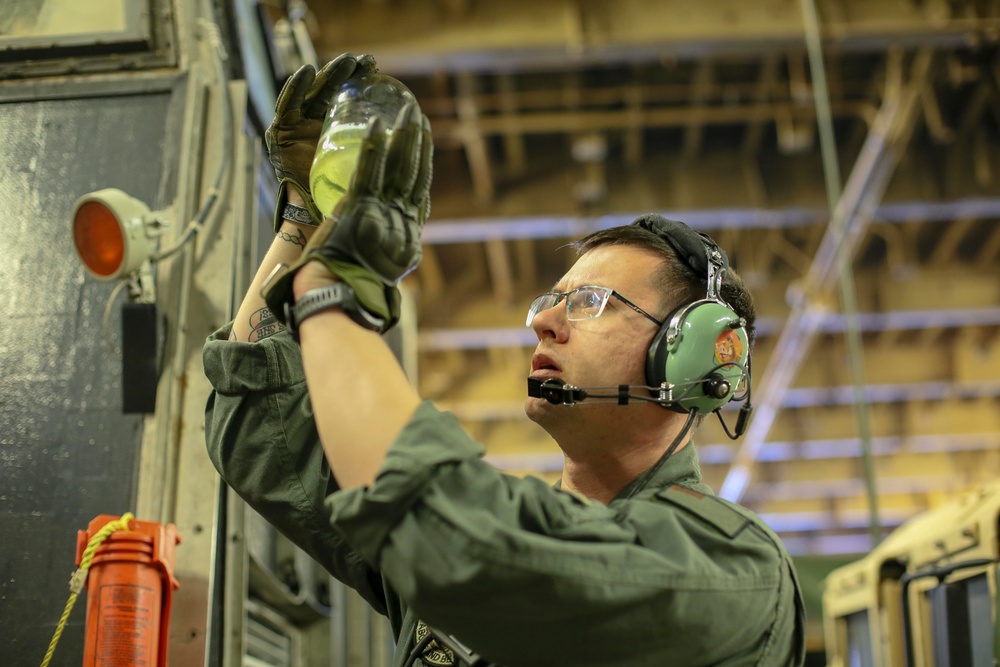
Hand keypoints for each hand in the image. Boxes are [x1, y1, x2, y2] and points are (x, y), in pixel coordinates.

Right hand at [265, 53, 376, 231]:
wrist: (314, 220)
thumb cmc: (344, 200)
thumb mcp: (370, 175)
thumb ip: (388, 162)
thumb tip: (424, 157)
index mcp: (337, 131)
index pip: (350, 99)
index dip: (363, 83)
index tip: (379, 70)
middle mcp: (316, 125)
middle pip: (333, 92)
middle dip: (349, 73)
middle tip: (367, 62)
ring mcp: (297, 127)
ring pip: (313, 93)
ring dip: (329, 75)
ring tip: (347, 63)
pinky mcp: (279, 133)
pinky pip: (286, 104)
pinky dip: (295, 86)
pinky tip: (307, 72)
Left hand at [326, 101, 432, 284]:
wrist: (340, 290)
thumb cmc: (355, 281)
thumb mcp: (385, 265)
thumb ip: (391, 245)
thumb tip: (398, 240)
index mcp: (406, 230)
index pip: (418, 190)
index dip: (423, 163)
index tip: (424, 142)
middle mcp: (401, 218)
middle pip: (413, 172)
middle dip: (418, 141)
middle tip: (418, 115)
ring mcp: (382, 210)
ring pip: (397, 166)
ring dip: (403, 136)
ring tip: (408, 111)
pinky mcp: (360, 205)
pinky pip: (369, 170)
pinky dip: (375, 146)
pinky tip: (379, 125)